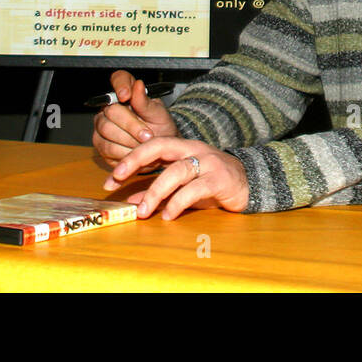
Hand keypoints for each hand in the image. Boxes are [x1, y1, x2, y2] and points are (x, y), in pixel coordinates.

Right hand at [92, 71, 180, 165]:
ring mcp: (101, 126)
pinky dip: (124, 153)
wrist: (159, 148)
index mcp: (126, 93)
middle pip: (111, 111)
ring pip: (107, 131)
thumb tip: (138, 85)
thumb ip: (146, 102)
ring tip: (144, 145)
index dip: (120, 85)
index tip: (126, 95)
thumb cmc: (159, 127)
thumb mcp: (158, 114)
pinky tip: (136, 153)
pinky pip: (107, 149)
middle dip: (132, 125)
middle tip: (148, 135)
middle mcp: (109, 107)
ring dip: (130, 141)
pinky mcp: (100, 145)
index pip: (119, 78)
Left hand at [104, 137, 247, 218]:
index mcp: (183, 148)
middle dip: (135, 161)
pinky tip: (169, 216)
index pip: (152, 145)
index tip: (111, 179)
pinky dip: (178, 203)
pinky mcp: (219, 179)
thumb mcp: (184, 185)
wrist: (250, 184)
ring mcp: (208, 162)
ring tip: (144, 211)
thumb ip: (160, 190)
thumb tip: (133, 201)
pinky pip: (194, 189)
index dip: (130, 159)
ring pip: (176, 171)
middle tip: (117, 180)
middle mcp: (194, 149)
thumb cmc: (213, 183)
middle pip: (160, 147)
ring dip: (156, 191)